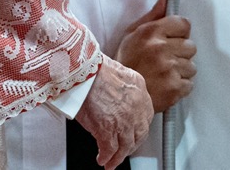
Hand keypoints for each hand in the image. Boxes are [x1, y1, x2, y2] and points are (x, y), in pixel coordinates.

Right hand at [74, 55, 152, 169]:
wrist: (84, 72)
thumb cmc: (94, 68)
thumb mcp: (118, 72)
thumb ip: (123, 87)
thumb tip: (117, 97)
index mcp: (139, 89)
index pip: (146, 115)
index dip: (139, 127)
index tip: (134, 132)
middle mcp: (136, 107)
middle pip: (140, 133)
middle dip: (132, 145)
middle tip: (125, 150)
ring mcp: (123, 120)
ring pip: (126, 145)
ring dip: (119, 156)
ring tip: (112, 162)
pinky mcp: (108, 130)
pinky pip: (109, 149)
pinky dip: (106, 157)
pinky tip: (102, 159)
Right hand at [115, 0, 195, 112]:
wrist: (116, 96)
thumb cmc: (125, 62)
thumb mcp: (133, 33)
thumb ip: (154, 13)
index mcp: (152, 32)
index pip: (184, 24)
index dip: (179, 33)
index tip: (171, 41)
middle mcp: (162, 49)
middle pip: (191, 46)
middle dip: (180, 54)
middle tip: (164, 61)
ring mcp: (169, 70)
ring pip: (191, 66)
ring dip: (180, 72)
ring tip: (163, 75)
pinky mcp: (174, 89)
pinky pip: (189, 85)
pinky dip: (179, 88)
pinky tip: (165, 86)